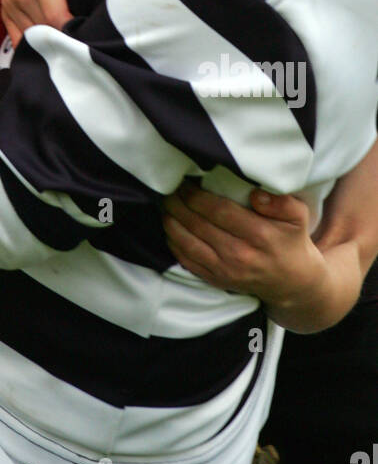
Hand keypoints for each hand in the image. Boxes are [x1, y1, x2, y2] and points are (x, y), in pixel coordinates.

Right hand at [1, 0, 85, 45]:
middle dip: (65, 38)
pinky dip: (34, 43)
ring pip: (32, 37)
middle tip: (84, 39)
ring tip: (69, 39)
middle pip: (45, 31)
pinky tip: (50, 40)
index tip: (90, 35)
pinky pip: (18, 37)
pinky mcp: (5, 8)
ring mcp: (10, 1)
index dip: (74, 31)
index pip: (56, 18)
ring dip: (50, 42)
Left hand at [162, 181, 323, 305]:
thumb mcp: (298, 217)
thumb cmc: (291, 241)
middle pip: (198, 224)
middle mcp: (240, 255)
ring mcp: (225, 271)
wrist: (292, 283)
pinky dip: (173, 242)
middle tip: (169, 187)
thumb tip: (256, 194)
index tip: (185, 181)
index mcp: (259, 235)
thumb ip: (281, 202)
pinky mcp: (216, 280)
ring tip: (165, 203)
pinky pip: (187, 260)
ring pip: (187, 243)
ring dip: (171, 221)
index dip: (197, 195)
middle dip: (179, 203)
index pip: (219, 211)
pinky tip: (169, 225)